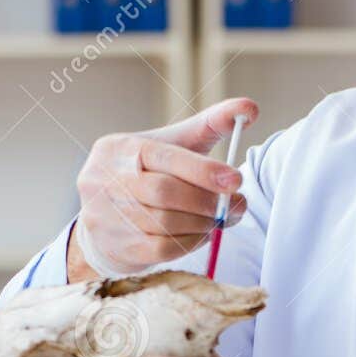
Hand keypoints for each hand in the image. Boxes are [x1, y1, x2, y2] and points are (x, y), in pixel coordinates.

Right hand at [69, 98, 258, 278]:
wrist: (108, 217)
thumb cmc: (151, 174)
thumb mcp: (174, 144)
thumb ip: (210, 124)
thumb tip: (250, 108)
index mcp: (120, 147)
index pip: (166, 157)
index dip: (203, 170)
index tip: (236, 179)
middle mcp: (105, 179)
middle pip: (164, 192)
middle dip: (206, 200)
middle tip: (235, 205)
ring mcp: (106, 215)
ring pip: (165, 223)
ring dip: (202, 223)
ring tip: (218, 218)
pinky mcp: (117, 246)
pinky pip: (162, 249)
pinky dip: (190, 242)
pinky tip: (201, 234)